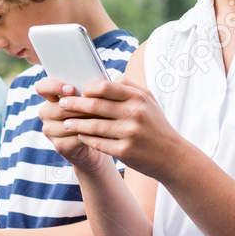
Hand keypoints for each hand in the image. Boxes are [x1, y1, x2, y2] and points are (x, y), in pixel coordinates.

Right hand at [35, 76, 114, 175]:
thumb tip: (99, 82)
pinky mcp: (59, 146)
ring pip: (67, 124)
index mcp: (51, 97)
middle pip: (58, 108)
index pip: (42, 87)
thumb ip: (88, 90)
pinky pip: (74, 138)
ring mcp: (50, 130)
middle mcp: (46, 113)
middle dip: (80, 107)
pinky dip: (88, 135)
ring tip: (103, 118)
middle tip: (98, 105)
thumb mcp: (91, 99)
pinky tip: (99, 132)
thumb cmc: (95, 114)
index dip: (53, 87)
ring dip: (86, 121)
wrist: (97, 141)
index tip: (71, 89)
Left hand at [38, 75, 183, 179]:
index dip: (87, 89)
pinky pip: (98, 143)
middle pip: (95, 105)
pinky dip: (86, 139)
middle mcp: (134, 114)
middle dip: (74, 104)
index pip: (104, 87)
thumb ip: (129, 87)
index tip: (77, 91)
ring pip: (94, 126)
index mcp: (138, 98)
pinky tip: (79, 136)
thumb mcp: (149, 101)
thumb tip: (106, 79)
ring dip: (76, 124)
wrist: (172, 156)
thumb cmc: (156, 126)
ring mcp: (129, 133)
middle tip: (62, 104)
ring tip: (66, 123)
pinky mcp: (125, 151)